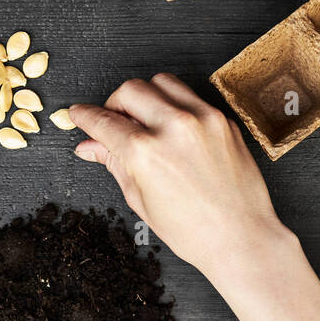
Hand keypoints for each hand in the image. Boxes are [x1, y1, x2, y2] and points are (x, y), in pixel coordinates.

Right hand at [67, 75, 295, 275]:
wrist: (241, 238)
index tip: (78, 116)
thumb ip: (114, 164)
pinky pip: (190, 96)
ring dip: (145, 96)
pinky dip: (174, 105)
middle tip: (115, 124)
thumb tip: (89, 146)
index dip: (84, 116)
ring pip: (160, 82)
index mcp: (145, 152)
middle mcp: (173, 127)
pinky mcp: (222, 120)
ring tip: (145, 122)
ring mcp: (202, 119)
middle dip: (114, 104)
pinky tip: (173, 129)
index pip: (103, 120)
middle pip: (129, 90)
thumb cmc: (194, 231)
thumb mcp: (141, 200)